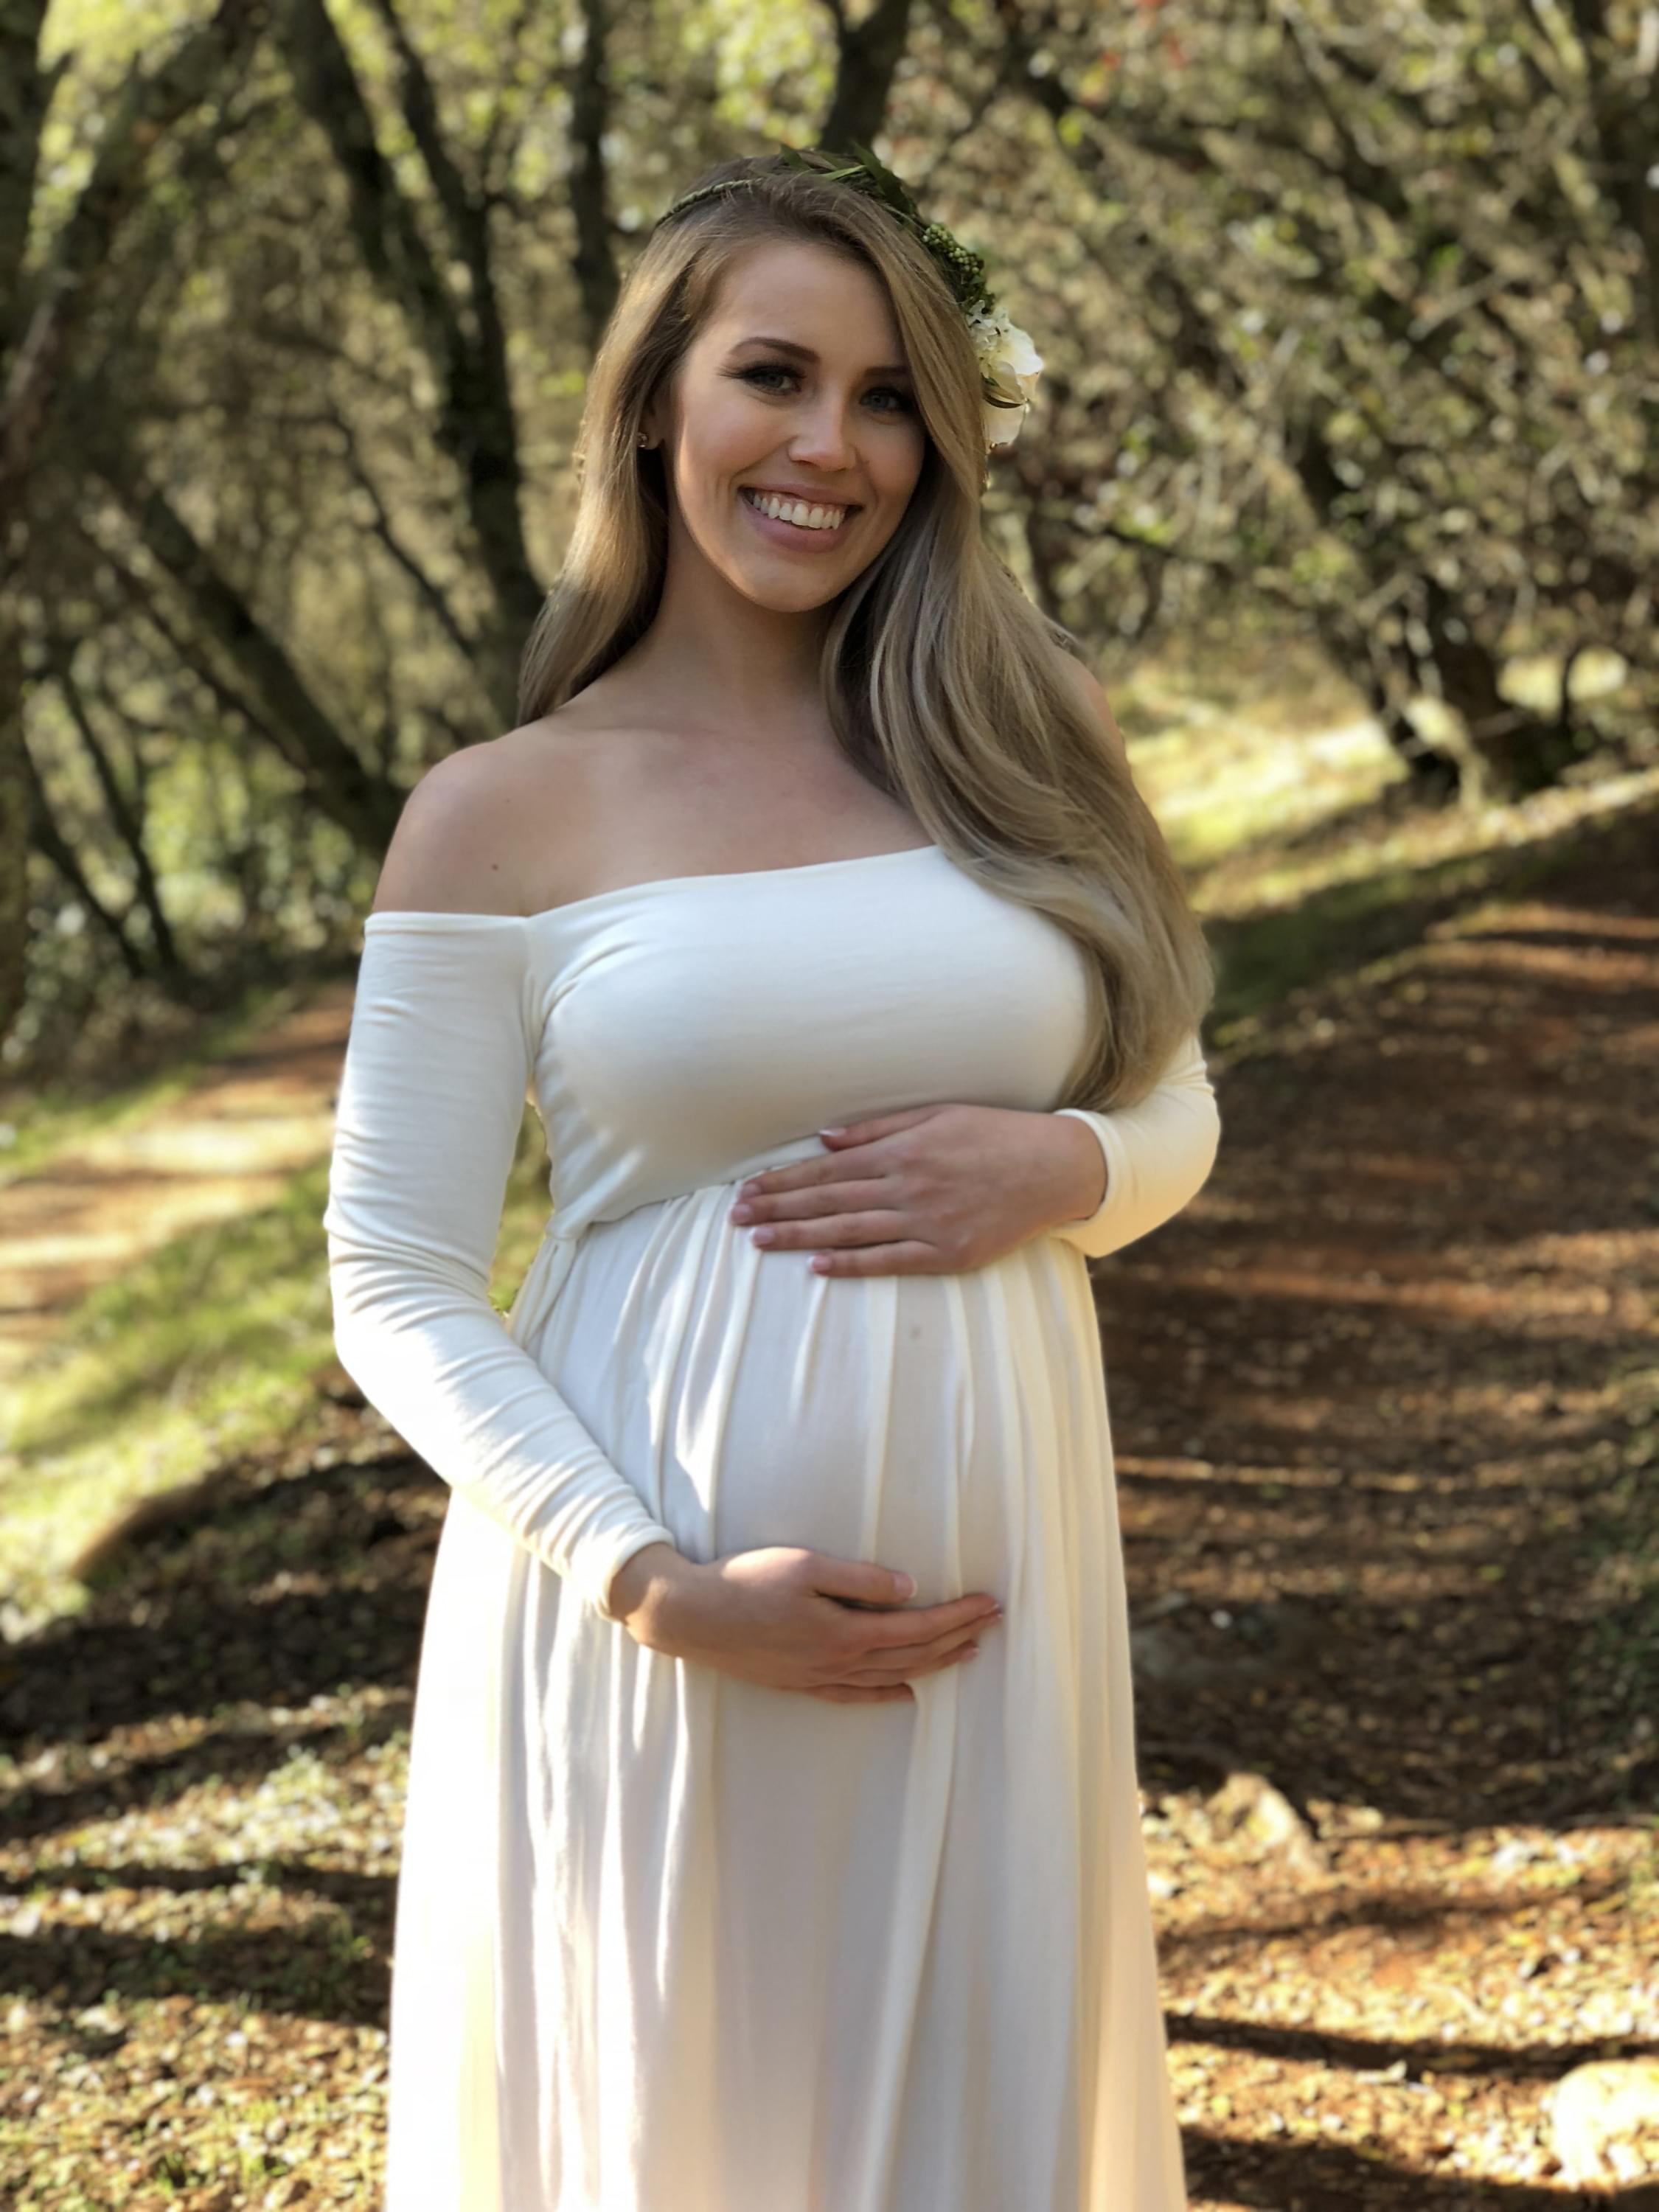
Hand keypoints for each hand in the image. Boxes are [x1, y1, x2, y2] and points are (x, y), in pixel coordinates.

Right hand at [608, 1542, 1002, 1703]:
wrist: (690, 1617)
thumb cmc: (745, 1582)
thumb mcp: (805, 1566)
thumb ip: (860, 1579)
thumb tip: (912, 1588)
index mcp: (846, 1632)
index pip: (918, 1626)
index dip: (959, 1616)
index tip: (991, 1604)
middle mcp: (839, 1662)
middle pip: (914, 1654)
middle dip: (959, 1638)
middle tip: (994, 1623)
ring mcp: (819, 1677)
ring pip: (891, 1676)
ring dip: (934, 1664)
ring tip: (968, 1653)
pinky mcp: (799, 1683)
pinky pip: (855, 1696)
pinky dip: (886, 1695)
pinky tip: (905, 1694)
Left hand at [726, 1103, 1107, 1274]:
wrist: (1055, 1168)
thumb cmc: (996, 1135)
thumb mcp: (938, 1115)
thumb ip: (880, 1128)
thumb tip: (827, 1139)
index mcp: (902, 1151)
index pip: (827, 1170)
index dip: (784, 1181)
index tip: (748, 1189)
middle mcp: (908, 1187)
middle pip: (829, 1200)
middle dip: (778, 1208)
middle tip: (736, 1218)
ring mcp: (927, 1223)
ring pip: (849, 1230)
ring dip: (800, 1236)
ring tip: (760, 1240)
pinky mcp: (948, 1253)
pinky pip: (891, 1260)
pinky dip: (852, 1264)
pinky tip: (817, 1266)